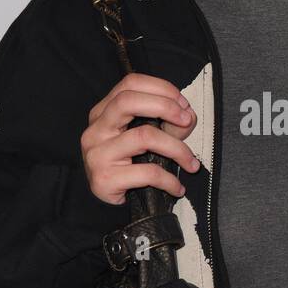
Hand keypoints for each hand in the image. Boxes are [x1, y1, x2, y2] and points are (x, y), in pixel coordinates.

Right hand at [80, 72, 200, 203]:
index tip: (183, 104)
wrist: (108, 203)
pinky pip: (147, 172)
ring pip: (143, 136)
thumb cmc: (130, 165)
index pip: (129, 84)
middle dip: (165, 106)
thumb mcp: (148, 138)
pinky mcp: (104, 179)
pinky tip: (177, 187)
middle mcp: (96, 129)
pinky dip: (169, 180)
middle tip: (187, 120)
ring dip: (176, 148)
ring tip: (191, 163)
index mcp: (103, 112)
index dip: (161, 88)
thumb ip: (169, 124)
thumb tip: (189, 117)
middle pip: (127, 101)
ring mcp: (97, 154)